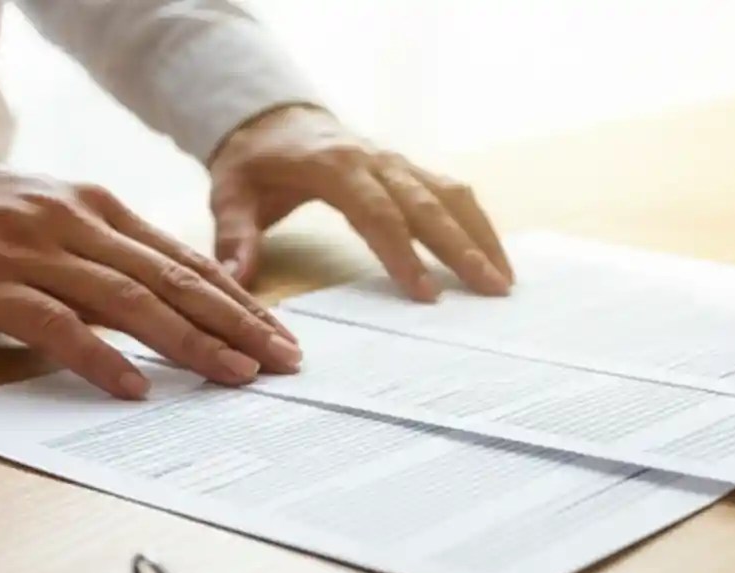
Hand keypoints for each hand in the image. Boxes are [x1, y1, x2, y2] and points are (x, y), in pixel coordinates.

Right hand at [0, 154, 302, 398]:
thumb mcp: (57, 216)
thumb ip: (111, 253)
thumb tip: (172, 300)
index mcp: (101, 208)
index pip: (189, 260)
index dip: (240, 300)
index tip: (280, 333)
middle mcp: (80, 225)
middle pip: (177, 280)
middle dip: (239, 324)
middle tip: (284, 360)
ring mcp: (37, 254)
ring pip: (132, 302)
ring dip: (192, 342)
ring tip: (237, 375)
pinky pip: (58, 325)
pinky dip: (101, 358)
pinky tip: (137, 387)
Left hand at [208, 105, 512, 299]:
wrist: (272, 116)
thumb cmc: (254, 163)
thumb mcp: (230, 194)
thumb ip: (234, 237)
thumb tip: (236, 281)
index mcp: (334, 166)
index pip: (377, 213)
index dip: (403, 253)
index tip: (425, 294)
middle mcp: (376, 160)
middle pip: (428, 205)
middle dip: (462, 249)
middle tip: (490, 289)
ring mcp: (399, 162)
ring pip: (452, 195)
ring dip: (482, 236)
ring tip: (504, 281)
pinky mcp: (412, 169)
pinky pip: (454, 192)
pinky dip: (479, 224)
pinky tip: (495, 258)